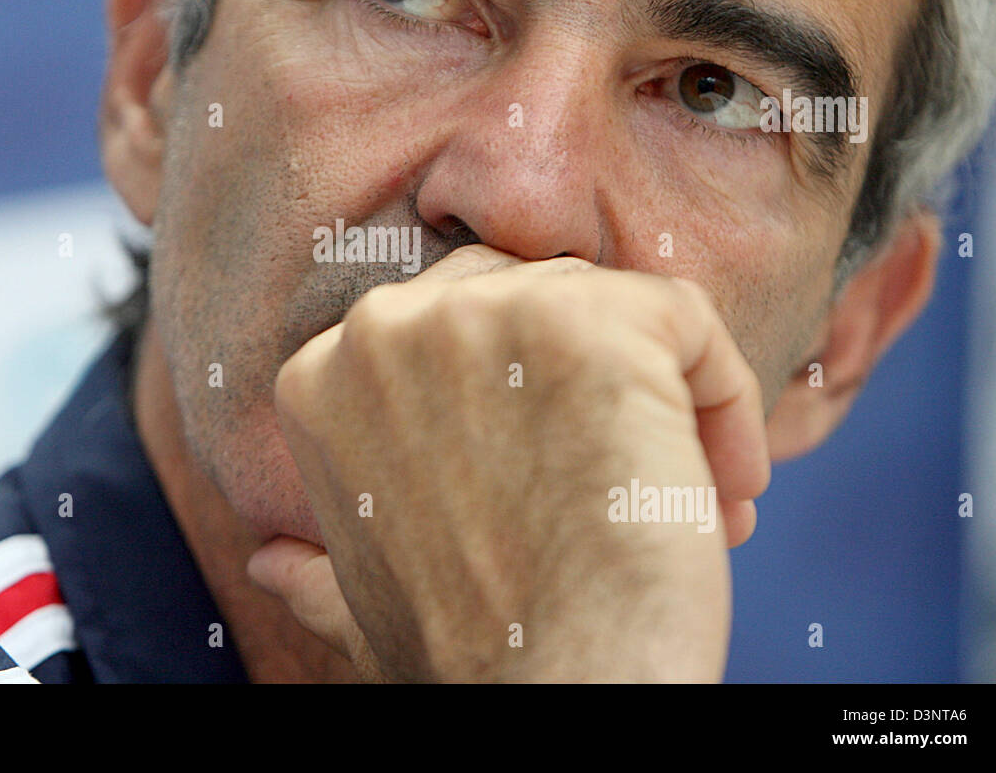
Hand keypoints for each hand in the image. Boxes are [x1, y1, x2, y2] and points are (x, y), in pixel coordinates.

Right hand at [248, 245, 769, 680]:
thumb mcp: (363, 602)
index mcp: (321, 373)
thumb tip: (270, 566)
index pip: (453, 324)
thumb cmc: (473, 660)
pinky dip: (725, 395)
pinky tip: (726, 485)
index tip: (564, 490)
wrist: (554, 701)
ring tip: (694, 498)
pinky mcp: (593, 323)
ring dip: (669, 398)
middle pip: (534, 295)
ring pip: (612, 303)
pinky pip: (685, 316)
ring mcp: (484, 313)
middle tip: (634, 491)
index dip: (528, 404)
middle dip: (597, 393)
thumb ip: (315, 566)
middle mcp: (384, 322)